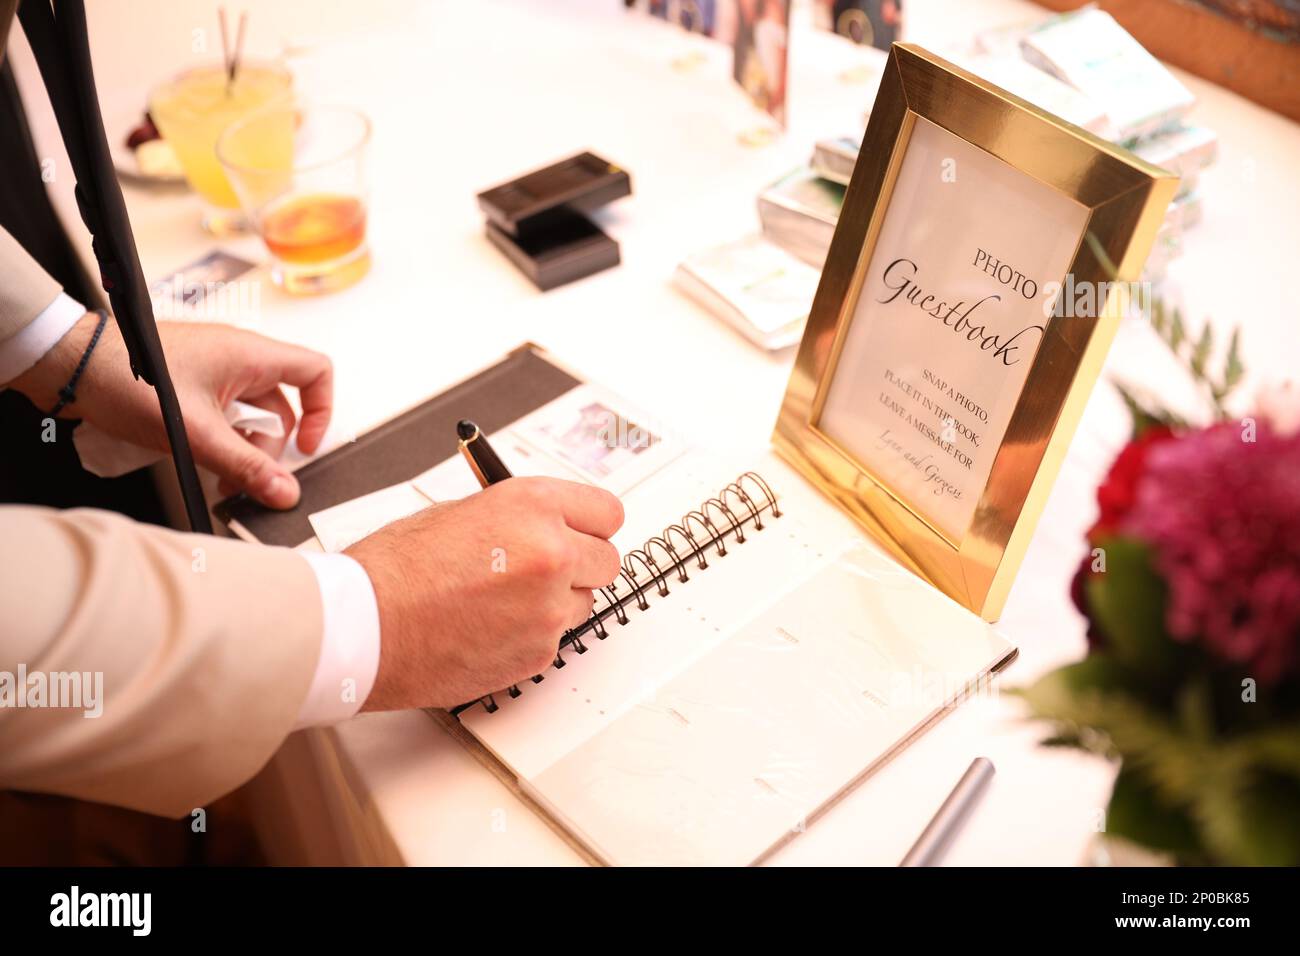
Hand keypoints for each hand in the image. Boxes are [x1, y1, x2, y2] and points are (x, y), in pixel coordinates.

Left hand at [10, 314, 331, 508]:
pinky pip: (225, 411)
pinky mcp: (194, 381)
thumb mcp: (196, 434)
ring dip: (243, 446)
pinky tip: (200, 458)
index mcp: (250, 354)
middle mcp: (238, 356)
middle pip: (282, 404)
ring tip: (218, 472)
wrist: (72, 366)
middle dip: (269, 445)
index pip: (315, 371)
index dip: (320, 410)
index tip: (304, 447)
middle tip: (246, 473)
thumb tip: (284, 491)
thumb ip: (245, 465)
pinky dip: (221, 438)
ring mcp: (215, 368)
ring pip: (252, 412)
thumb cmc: (128, 379)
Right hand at [346, 477, 624, 709]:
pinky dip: (532, 633)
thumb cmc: (396, 568)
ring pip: (583, 603)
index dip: (589, 523)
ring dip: (557, 601)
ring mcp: (549, 608)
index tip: (579, 530)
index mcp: (534, 506)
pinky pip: (555, 637)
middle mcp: (552, 553)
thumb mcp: (462, 512)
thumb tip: (547, 523)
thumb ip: (517, 516)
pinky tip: (490, 626)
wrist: (366, 626)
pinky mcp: (539, 652)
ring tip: (502, 600)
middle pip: (606, 560)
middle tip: (544, 568)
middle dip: (580, 563)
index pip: (607, 511)